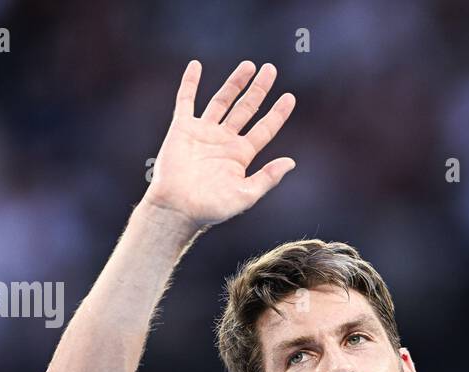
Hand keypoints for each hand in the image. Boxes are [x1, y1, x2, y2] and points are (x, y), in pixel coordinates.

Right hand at [143, 60, 296, 229]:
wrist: (177, 208)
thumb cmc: (211, 208)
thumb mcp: (246, 195)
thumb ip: (268, 178)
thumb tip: (291, 162)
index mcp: (241, 155)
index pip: (264, 128)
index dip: (278, 113)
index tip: (289, 97)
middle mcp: (225, 140)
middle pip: (246, 108)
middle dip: (259, 89)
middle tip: (271, 69)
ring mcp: (204, 132)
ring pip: (222, 100)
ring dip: (234, 83)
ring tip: (249, 65)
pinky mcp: (182, 129)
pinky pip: (186, 101)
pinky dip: (190, 83)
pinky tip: (196, 66)